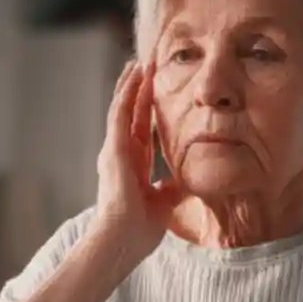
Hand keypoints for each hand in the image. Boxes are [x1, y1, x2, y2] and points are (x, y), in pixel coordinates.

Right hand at [93, 60, 184, 258]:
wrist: (123, 240)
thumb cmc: (140, 229)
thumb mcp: (165, 202)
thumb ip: (174, 187)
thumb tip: (190, 180)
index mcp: (133, 164)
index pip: (141, 128)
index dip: (148, 107)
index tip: (156, 87)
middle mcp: (121, 153)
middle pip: (131, 112)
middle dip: (139, 88)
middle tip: (147, 63)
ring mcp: (114, 150)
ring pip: (122, 108)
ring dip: (131, 84)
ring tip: (139, 61)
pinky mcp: (113, 149)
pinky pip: (119, 114)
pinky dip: (126, 94)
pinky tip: (133, 76)